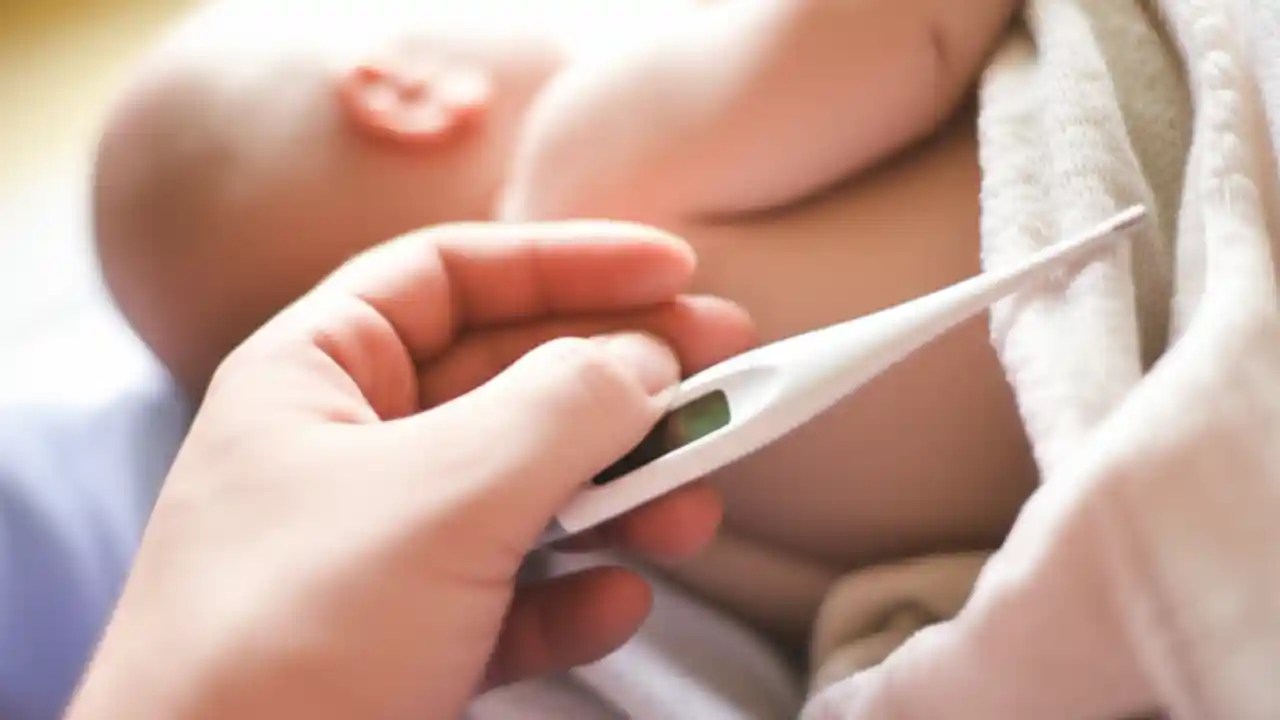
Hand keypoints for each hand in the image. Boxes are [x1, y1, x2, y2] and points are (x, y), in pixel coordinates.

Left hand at [68, 222, 754, 719]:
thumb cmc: (288, 640)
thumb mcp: (439, 497)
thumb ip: (559, 410)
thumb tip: (647, 359)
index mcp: (314, 377)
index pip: (452, 274)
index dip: (567, 259)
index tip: (676, 268)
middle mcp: (347, 453)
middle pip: (508, 381)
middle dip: (618, 384)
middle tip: (726, 381)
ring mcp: (379, 554)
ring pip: (525, 493)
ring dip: (618, 497)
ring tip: (692, 509)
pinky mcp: (407, 647)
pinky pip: (512, 598)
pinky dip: (573, 598)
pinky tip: (617, 605)